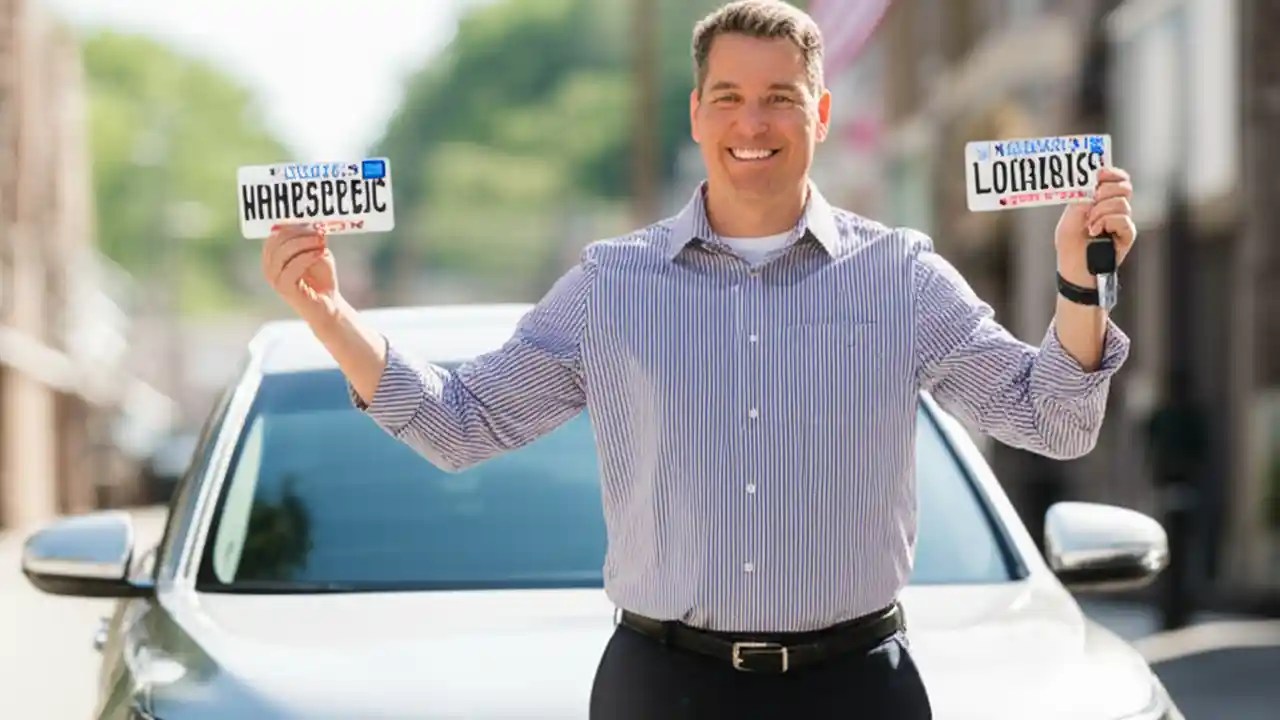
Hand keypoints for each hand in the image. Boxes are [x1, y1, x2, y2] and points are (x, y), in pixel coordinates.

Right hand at [261, 223, 340, 324]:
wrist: (328, 303)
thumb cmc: (321, 278)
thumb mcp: (317, 252)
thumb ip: (312, 239)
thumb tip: (312, 222)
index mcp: (273, 257)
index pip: (275, 235)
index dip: (292, 226)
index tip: (311, 223)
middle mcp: (269, 267)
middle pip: (277, 241)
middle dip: (298, 232)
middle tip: (318, 232)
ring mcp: (274, 279)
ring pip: (282, 253)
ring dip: (303, 243)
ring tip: (321, 242)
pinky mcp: (284, 289)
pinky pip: (291, 268)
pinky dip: (307, 257)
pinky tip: (320, 253)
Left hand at [1054, 166, 1136, 287]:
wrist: (1075, 271)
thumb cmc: (1070, 247)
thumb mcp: (1068, 220)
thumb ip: (1079, 201)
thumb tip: (1092, 188)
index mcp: (1100, 200)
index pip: (1115, 178)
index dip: (1110, 172)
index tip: (1098, 175)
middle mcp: (1114, 208)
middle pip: (1124, 186)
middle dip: (1106, 189)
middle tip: (1092, 200)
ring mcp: (1122, 221)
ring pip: (1122, 202)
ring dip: (1101, 210)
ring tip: (1090, 224)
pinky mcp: (1127, 234)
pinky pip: (1123, 219)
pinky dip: (1107, 222)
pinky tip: (1096, 231)